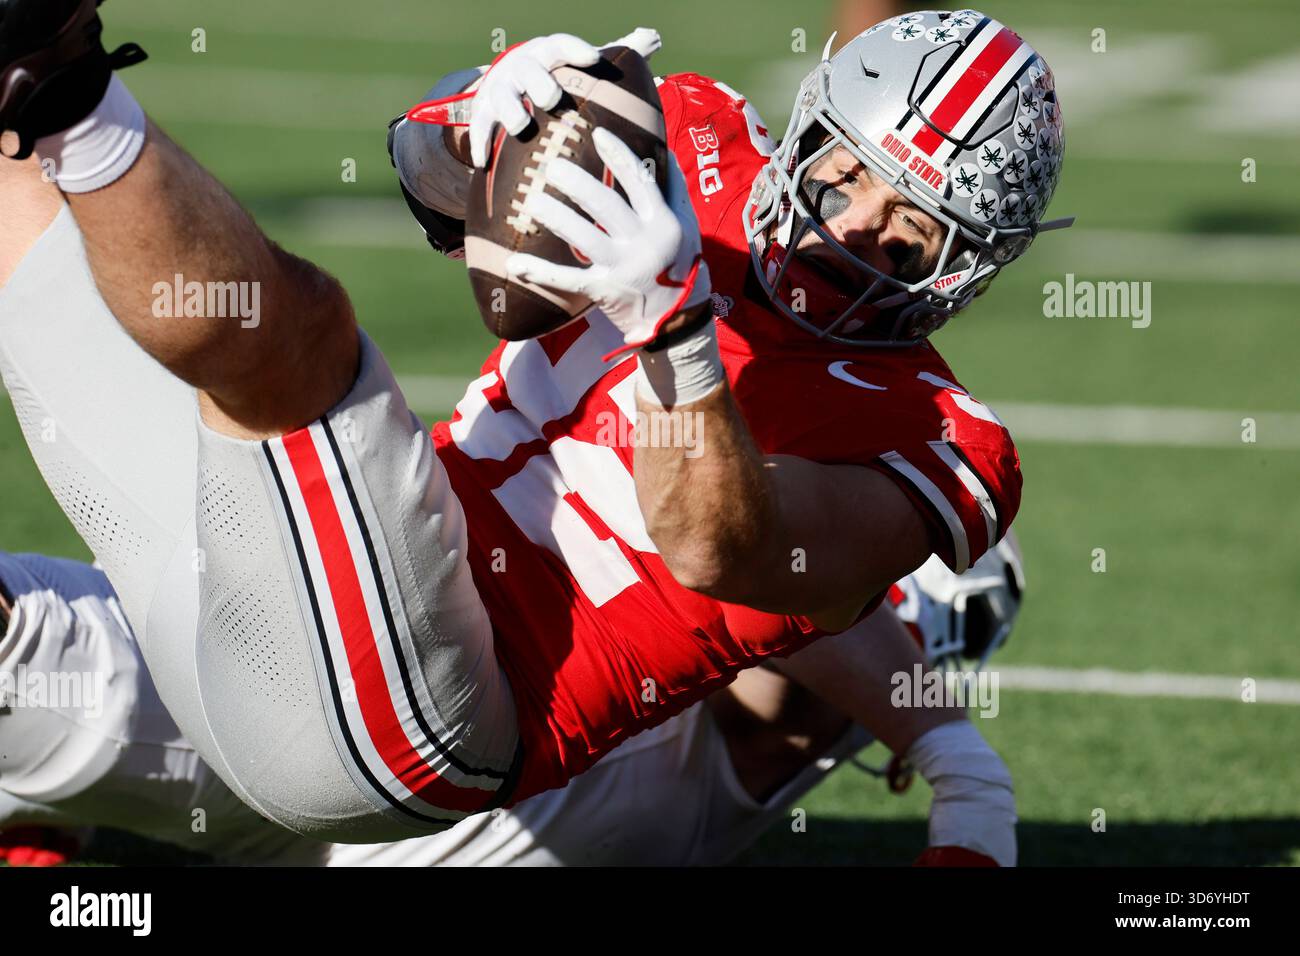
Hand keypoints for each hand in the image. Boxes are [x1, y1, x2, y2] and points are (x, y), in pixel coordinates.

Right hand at [466, 29, 661, 167]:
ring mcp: (500, 90)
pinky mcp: (482, 113)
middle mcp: (522, 67)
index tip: (591, 58)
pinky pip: (479, 128)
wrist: (508, 82)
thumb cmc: (558, 75)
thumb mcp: (582, 64)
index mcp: (549, 54)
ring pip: (503, 98)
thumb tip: (653, 36)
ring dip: (510, 112)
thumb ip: (619, 52)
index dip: (575, 50)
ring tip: (520, 127)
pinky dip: (481, 143)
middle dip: (540, 83)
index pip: (561, 45)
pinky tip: (484, 162)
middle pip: (529, 71)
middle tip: (552, 98)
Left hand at [505, 127, 711, 354]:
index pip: (639, 181)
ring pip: (583, 238)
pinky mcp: (604, 291)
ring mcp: (622, 268)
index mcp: (663, 223)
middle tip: (551, 166)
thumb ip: (674, 193)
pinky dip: (540, 272)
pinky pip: (567, 280)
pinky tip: (514, 264)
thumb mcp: (688, 228)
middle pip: (605, 205)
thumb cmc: (683, 267)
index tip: (596, 133)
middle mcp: (643, 243)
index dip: (618, 155)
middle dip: (576, 183)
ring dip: (555, 217)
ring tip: (532, 199)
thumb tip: (663, 153)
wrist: (681, 321)